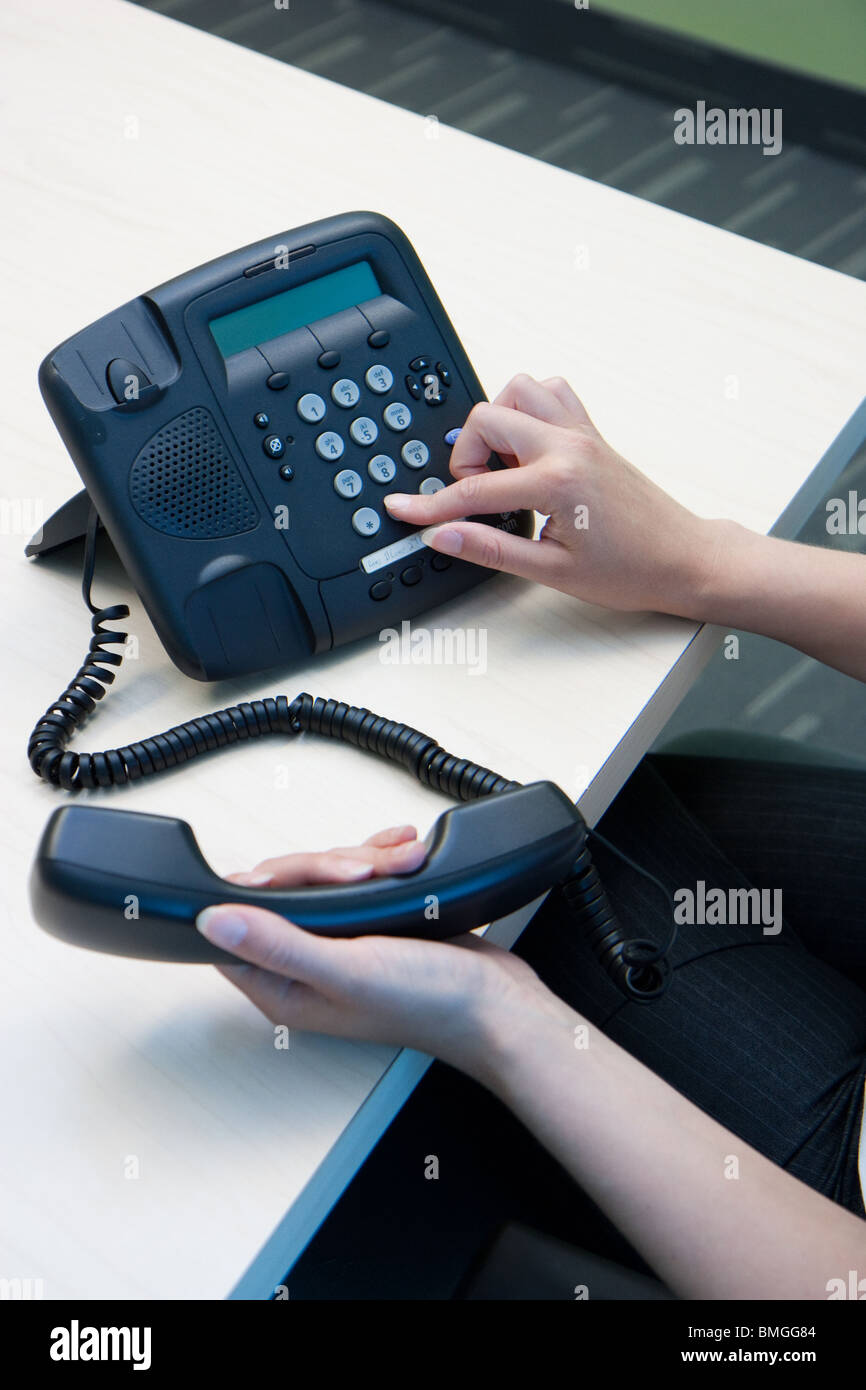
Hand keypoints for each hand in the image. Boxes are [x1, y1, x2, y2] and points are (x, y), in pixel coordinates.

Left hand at [197, 824, 552, 1081]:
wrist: (498, 1006)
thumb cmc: (429, 1005)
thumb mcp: (347, 971)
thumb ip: (278, 945)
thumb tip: (213, 919)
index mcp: (284, 988)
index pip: (237, 926)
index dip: (258, 889)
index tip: (295, 876)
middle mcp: (306, 966)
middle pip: (284, 889)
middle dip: (327, 868)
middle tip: (362, 876)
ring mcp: (340, 944)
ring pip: (326, 877)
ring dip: (364, 860)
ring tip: (402, 866)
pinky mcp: (373, 925)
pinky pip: (360, 877)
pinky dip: (383, 860)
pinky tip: (406, 857)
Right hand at [384, 374, 718, 615]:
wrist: (683, 560)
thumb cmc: (631, 570)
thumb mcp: (551, 571)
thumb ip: (490, 548)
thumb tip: (444, 536)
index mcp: (556, 482)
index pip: (472, 490)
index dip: (429, 505)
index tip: (402, 511)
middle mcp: (568, 446)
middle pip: (486, 418)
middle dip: (465, 457)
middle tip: (475, 497)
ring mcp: (582, 433)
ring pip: (519, 388)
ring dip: (496, 422)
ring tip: (500, 469)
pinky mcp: (593, 433)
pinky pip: (552, 392)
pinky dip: (527, 407)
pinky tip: (525, 448)